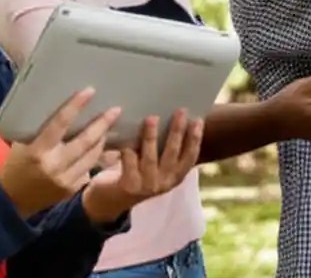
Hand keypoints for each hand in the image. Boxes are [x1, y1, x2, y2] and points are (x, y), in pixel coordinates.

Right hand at [0, 88, 120, 217]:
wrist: (12, 200)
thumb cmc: (15, 165)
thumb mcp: (23, 144)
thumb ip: (42, 130)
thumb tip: (63, 107)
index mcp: (38, 150)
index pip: (60, 123)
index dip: (76, 106)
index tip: (90, 91)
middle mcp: (54, 165)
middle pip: (85, 141)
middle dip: (102, 124)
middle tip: (116, 109)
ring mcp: (65, 179)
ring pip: (92, 155)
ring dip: (102, 138)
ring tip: (111, 124)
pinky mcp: (71, 188)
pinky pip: (88, 168)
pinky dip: (96, 155)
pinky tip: (102, 145)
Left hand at [81, 110, 203, 222]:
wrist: (112, 200)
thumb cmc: (139, 173)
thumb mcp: (158, 166)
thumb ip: (166, 150)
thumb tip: (175, 118)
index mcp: (176, 177)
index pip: (190, 157)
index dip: (195, 139)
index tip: (198, 120)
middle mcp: (164, 183)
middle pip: (173, 153)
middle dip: (177, 131)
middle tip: (180, 111)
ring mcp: (147, 185)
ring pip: (151, 156)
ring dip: (151, 136)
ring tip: (152, 118)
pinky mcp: (129, 185)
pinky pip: (129, 160)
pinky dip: (128, 147)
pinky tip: (126, 135)